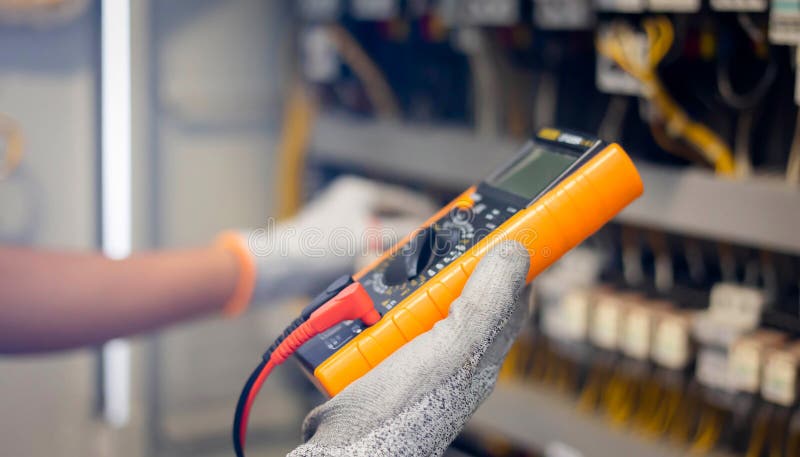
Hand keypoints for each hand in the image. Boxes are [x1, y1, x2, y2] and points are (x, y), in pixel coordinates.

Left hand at [241, 176, 436, 303]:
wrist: (282, 268)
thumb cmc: (320, 244)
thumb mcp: (371, 235)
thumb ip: (404, 233)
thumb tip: (430, 233)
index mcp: (359, 192)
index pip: (404, 200)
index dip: (425, 214)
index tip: (443, 228)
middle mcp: (350, 205)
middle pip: (392, 220)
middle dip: (408, 236)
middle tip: (428, 249)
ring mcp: (341, 226)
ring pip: (380, 239)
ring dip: (391, 252)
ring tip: (406, 264)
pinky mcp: (334, 248)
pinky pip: (365, 253)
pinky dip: (376, 261)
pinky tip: (381, 273)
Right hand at [288, 241, 530, 456]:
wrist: (343, 451)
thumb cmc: (402, 416)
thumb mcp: (455, 350)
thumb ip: (487, 301)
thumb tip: (516, 251)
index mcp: (481, 347)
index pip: (509, 290)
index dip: (507, 252)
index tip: (503, 219)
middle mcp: (452, 350)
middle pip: (455, 286)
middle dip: (436, 265)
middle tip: (423, 251)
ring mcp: (414, 352)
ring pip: (413, 297)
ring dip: (394, 285)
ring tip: (376, 283)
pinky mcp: (379, 355)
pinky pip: (378, 315)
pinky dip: (366, 304)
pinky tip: (356, 308)